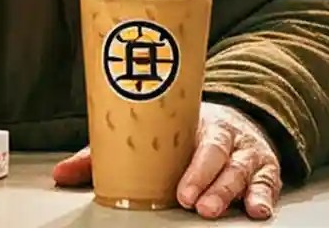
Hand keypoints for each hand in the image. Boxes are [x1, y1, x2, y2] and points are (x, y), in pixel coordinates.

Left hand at [52, 102, 282, 219]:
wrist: (233, 117)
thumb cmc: (180, 133)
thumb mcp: (146, 138)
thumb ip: (107, 156)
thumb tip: (60, 174)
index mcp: (189, 120)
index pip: (186, 136)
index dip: (183, 162)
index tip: (176, 190)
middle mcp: (221, 132)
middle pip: (216, 154)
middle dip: (205, 180)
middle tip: (192, 203)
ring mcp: (245, 150)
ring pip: (241, 169)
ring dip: (229, 191)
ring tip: (212, 211)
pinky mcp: (265, 167)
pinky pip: (268, 181)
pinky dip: (265, 195)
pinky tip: (260, 211)